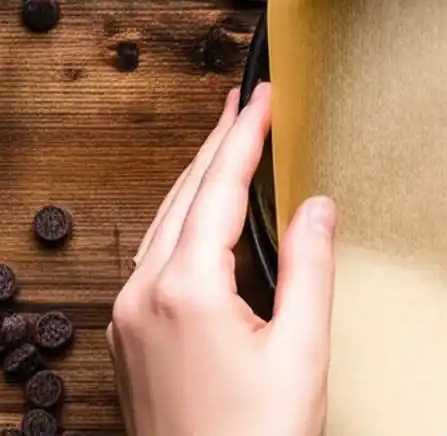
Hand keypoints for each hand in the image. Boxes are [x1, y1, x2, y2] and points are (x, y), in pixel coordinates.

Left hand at [108, 84, 337, 435]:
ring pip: (163, 225)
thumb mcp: (302, 352)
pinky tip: (201, 218)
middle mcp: (144, 297)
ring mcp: (128, 320)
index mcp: (186, 291)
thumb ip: (310, 269)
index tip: (264, 95)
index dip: (245, 135)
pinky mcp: (129, 342)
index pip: (218, 188)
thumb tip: (317, 206)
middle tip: (244, 102)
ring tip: (225, 143)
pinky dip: (182, 221)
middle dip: (216, 144)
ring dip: (196, 179)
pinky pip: (153, 258)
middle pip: (183, 196)